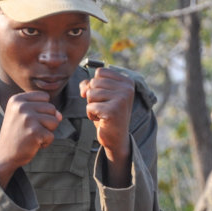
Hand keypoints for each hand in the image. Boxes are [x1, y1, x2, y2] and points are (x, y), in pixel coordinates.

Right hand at [0, 90, 62, 187]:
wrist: (5, 154)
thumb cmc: (18, 134)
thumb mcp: (26, 116)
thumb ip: (44, 110)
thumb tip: (59, 116)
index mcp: (17, 100)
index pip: (44, 96)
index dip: (42, 110)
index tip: (28, 119)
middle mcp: (21, 107)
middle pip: (51, 108)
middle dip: (46, 121)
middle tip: (31, 129)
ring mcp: (28, 119)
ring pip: (55, 121)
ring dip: (47, 131)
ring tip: (33, 135)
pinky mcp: (35, 132)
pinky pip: (51, 136)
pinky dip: (45, 143)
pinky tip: (33, 144)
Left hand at [81, 67, 133, 184]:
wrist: (116, 138)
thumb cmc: (107, 114)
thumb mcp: (100, 95)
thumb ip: (90, 85)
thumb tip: (84, 88)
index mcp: (127, 82)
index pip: (100, 72)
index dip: (95, 85)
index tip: (104, 97)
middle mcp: (127, 89)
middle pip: (94, 82)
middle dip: (92, 96)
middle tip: (104, 107)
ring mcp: (122, 99)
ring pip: (90, 93)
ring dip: (91, 105)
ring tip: (102, 113)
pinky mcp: (113, 111)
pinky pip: (90, 106)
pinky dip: (91, 114)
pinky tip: (102, 120)